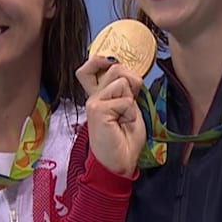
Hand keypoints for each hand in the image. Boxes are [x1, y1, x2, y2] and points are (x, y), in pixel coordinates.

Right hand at [77, 56, 145, 177]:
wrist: (121, 162)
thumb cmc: (125, 139)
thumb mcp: (129, 108)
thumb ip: (126, 90)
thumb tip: (130, 74)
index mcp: (99, 95)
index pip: (89, 67)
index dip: (101, 60)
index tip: (113, 65)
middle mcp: (94, 97)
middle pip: (115, 68)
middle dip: (132, 81)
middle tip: (131, 102)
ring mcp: (94, 102)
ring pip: (122, 82)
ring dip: (131, 101)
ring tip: (125, 118)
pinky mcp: (97, 110)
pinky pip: (125, 101)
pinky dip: (130, 113)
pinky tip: (122, 124)